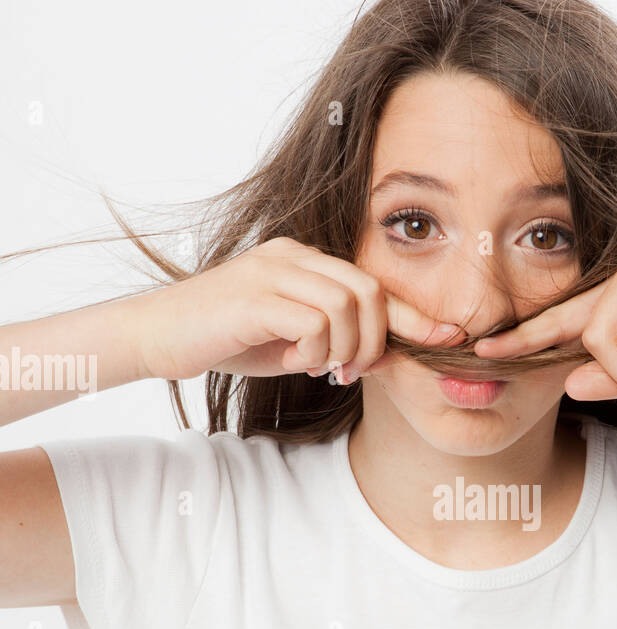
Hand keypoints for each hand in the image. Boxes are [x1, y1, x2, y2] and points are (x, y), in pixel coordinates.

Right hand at [132, 236, 465, 382]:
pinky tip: (292, 361)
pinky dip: (313, 350)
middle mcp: (292, 256)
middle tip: (351, 371)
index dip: (412, 314)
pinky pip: (314, 322)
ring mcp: (273, 271)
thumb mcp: (292, 345)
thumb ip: (336, 344)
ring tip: (317, 368)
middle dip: (374, 339)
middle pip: (369, 290)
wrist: (158, 337)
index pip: (372, 284)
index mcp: (304, 261)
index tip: (447, 338)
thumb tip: (388, 357)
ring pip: (347, 305)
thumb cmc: (225, 340)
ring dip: (343, 349)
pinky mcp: (255, 295)